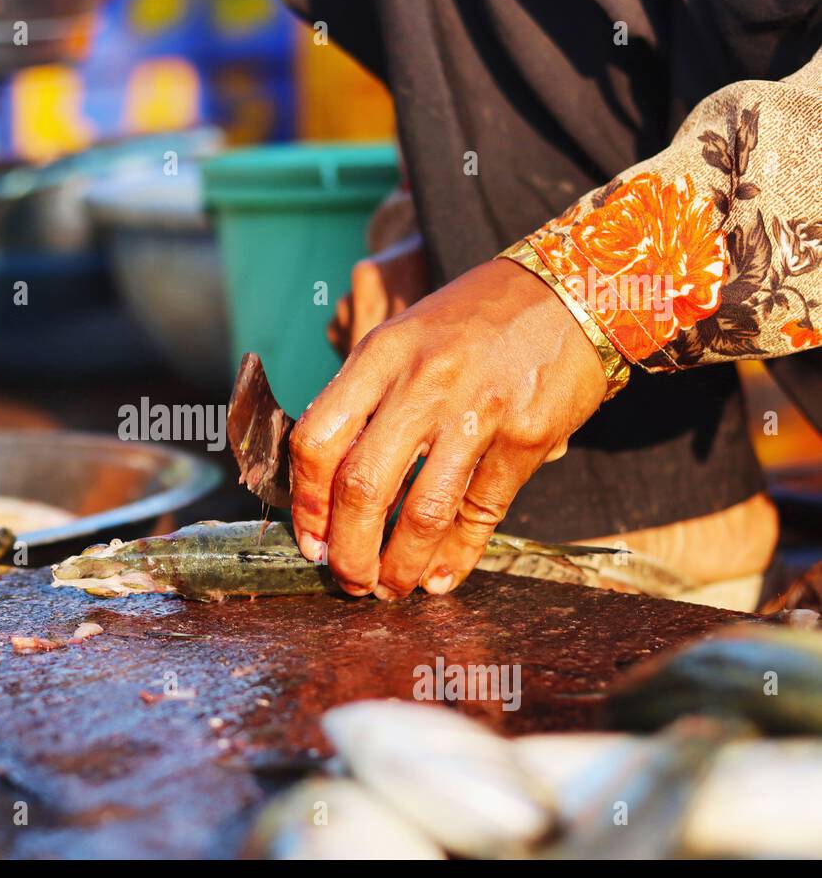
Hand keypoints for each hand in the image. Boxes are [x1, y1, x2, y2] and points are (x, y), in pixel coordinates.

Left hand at [289, 258, 607, 598]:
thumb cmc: (473, 322)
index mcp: (380, 355)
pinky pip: (481, 513)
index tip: (310, 540)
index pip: (318, 440)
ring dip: (399, 565)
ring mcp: (478, 411)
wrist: (571, 289)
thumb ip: (364, 399)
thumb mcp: (403, 338)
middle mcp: (423, 382)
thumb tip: (327, 485)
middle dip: (347, 550)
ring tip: (390, 588)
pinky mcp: (528, 436)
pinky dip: (456, 557)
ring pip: (421, 511)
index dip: (307, 502)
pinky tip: (441, 579)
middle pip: (362, 486)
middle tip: (347, 579)